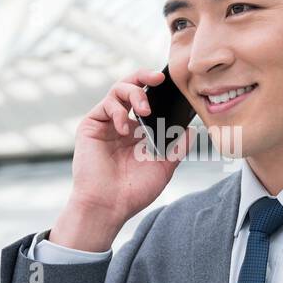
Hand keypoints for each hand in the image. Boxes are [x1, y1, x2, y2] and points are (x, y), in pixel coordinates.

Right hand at [66, 68, 194, 230]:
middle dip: (144, 76)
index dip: (158, 91)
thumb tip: (192, 130)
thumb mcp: (163, 168)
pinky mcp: (90, 126)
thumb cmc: (133, 191)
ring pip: (118, 90)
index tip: (174, 85)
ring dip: (134, 93)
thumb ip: (177, 148)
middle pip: (131, 87)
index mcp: (138, 132)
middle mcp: (121, 124)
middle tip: (159, 78)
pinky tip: (125, 127)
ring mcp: (106, 124)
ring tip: (145, 109)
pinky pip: (105, 105)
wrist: (108, 206)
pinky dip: (118, 111)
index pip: (149, 101)